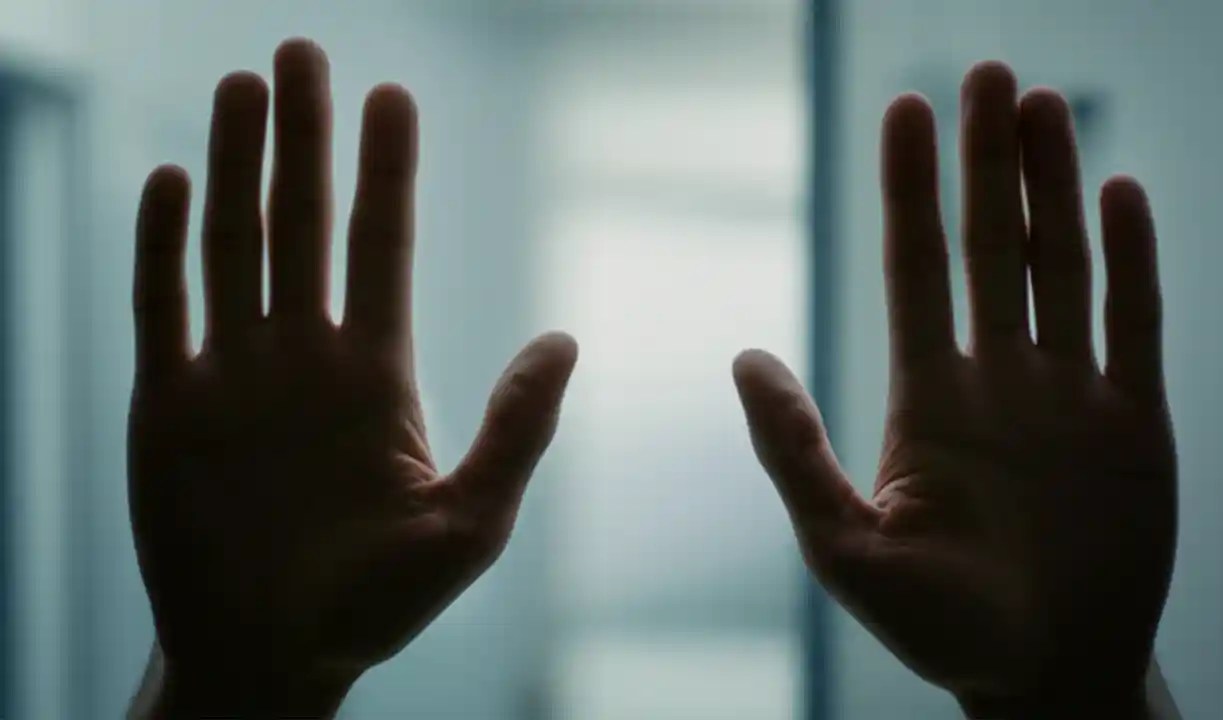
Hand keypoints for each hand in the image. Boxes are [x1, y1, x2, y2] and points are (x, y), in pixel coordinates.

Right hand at [128, 38, 576, 716]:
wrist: (274, 658)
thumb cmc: (377, 605)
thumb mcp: (468, 523)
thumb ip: (514, 430)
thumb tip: (566, 338)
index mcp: (376, 373)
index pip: (380, 245)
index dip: (386, 170)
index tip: (392, 96)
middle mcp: (304, 357)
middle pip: (302, 222)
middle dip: (303, 138)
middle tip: (303, 53)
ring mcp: (234, 375)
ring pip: (233, 244)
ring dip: (233, 164)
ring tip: (243, 86)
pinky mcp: (170, 406)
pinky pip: (163, 307)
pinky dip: (162, 244)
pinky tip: (170, 179)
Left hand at [734, 62, 1174, 716]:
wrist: (1040, 674)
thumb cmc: (937, 625)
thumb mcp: (844, 542)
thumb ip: (793, 450)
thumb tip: (742, 357)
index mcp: (928, 396)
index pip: (915, 267)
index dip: (910, 189)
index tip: (905, 112)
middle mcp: (997, 378)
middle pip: (989, 246)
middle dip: (987, 163)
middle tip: (986, 74)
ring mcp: (1068, 394)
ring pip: (1059, 267)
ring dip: (1053, 186)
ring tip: (1044, 106)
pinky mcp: (1134, 422)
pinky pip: (1132, 323)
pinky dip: (1129, 259)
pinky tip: (1117, 192)